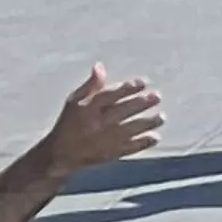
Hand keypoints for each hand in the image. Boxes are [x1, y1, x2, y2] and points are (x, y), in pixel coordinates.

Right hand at [40, 68, 163, 174]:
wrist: (60, 155)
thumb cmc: (69, 123)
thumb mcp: (74, 102)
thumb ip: (90, 85)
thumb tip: (100, 66)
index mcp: (86, 109)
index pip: (109, 95)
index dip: (127, 88)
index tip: (143, 82)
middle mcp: (95, 124)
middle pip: (122, 111)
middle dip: (141, 103)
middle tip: (157, 96)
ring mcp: (103, 140)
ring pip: (128, 130)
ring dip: (147, 123)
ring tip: (161, 117)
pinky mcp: (108, 154)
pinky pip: (128, 148)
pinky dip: (142, 143)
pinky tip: (155, 137)